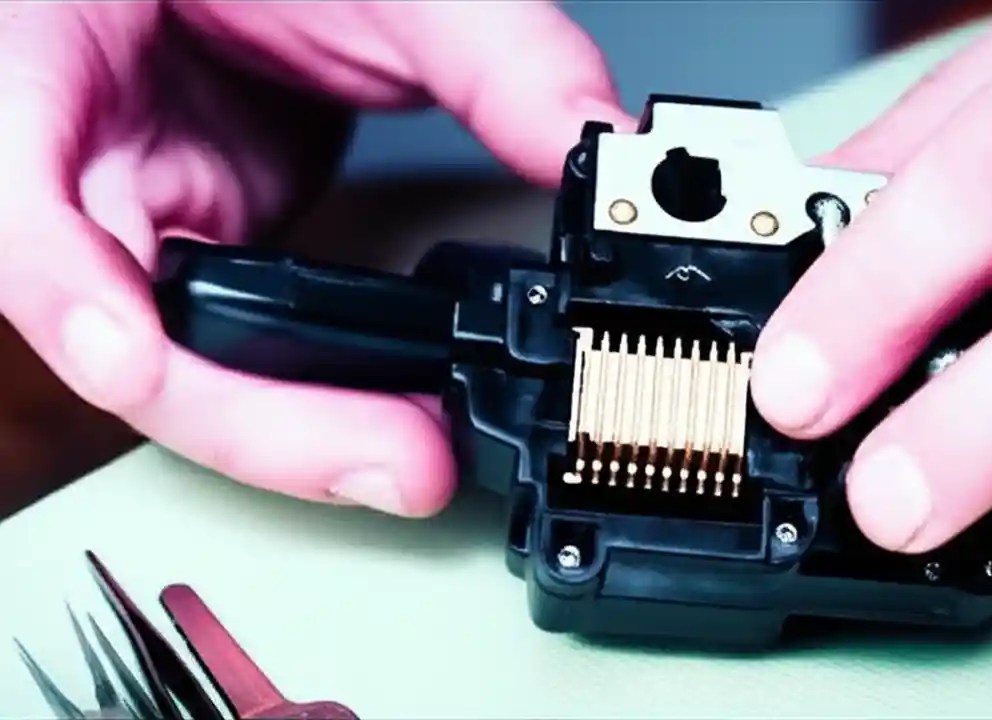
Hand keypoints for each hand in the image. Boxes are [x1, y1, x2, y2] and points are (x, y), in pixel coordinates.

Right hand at [0, 3, 631, 516]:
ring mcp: (131, 219)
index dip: (64, 292)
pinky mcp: (195, 248)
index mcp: (44, 59)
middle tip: (402, 460)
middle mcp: (70, 163)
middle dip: (256, 418)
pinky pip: (235, 350)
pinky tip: (402, 412)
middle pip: (112, 331)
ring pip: (179, 366)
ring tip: (420, 456)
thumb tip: (588, 136)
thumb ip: (486, 52)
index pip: (16, 200)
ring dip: (295, 430)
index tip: (131, 357)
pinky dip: (317, 394)